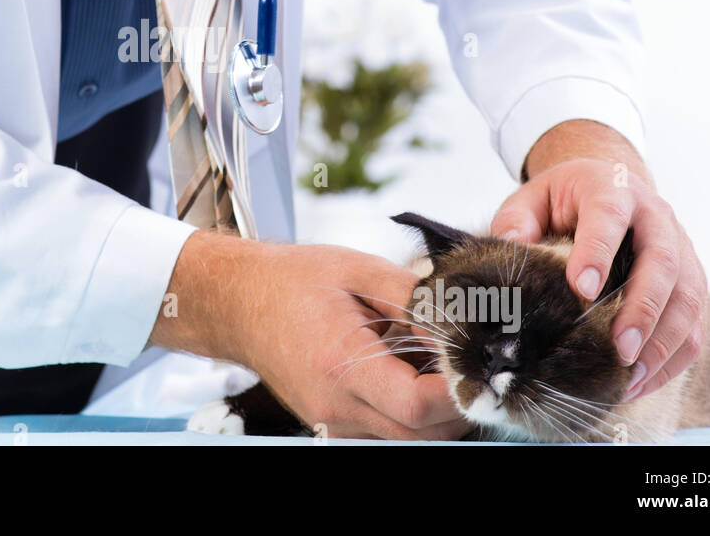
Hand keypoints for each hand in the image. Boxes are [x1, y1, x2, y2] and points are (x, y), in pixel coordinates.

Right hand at [150, 231, 469, 438]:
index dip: (457, 390)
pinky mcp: (332, 425)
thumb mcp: (359, 270)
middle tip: (465, 361)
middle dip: (455, 404)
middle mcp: (334, 405)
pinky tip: (407, 374)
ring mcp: (332, 421)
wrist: (238, 301)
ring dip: (433, 411)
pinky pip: (386, 433)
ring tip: (432, 363)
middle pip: (420, 435)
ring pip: (407, 439)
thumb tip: (460, 322)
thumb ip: (414, 298)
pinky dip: (408, 412)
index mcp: (340, 363)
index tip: (471, 360)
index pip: (417, 405)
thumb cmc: (292, 281)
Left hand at [490, 120, 706, 401]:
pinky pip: (694, 325)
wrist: (607, 186)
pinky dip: (671, 358)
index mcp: (612, 188)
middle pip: (662, 263)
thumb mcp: (532, 198)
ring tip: (629, 377)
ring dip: (662, 343)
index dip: (598, 252)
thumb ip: (515, 221)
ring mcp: (682, 249)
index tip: (582, 290)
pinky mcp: (691, 280)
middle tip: (618, 349)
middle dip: (643, 310)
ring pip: (688, 299)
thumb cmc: (565, 199)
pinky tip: (640, 382)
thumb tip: (510, 250)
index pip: (609, 215)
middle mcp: (656, 217)